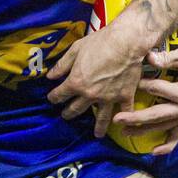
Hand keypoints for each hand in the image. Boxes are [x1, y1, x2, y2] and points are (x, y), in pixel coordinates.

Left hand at [47, 23, 144, 137]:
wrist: (126, 42)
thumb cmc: (100, 42)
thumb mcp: (76, 49)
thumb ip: (62, 65)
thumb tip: (50, 76)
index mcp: (76, 82)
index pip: (60, 94)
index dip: (54, 97)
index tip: (52, 98)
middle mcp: (91, 94)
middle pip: (76, 108)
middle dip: (69, 113)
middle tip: (66, 115)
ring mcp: (108, 98)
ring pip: (101, 118)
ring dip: (98, 127)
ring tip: (97, 134)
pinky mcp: (125, 96)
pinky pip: (125, 112)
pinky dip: (124, 118)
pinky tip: (123, 125)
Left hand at [111, 42, 177, 154]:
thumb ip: (167, 59)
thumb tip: (148, 57)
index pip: (156, 90)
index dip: (141, 85)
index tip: (130, 81)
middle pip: (156, 115)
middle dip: (135, 118)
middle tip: (117, 119)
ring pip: (164, 127)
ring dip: (144, 131)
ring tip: (125, 133)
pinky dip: (168, 146)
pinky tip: (155, 152)